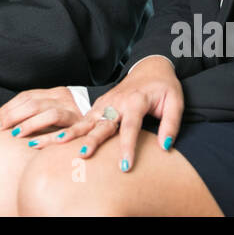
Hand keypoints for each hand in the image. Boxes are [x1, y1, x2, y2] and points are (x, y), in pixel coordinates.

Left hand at [0, 87, 83, 143]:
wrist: (103, 126)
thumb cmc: (68, 124)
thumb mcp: (51, 112)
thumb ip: (32, 114)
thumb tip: (0, 121)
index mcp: (55, 92)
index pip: (26, 96)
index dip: (9, 108)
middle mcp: (65, 98)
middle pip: (34, 103)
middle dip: (13, 115)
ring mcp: (74, 111)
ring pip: (49, 113)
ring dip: (30, 124)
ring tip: (15, 134)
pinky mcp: (82, 127)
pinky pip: (65, 131)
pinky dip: (48, 138)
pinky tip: (34, 144)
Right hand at [55, 56, 182, 169]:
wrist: (150, 67)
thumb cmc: (164, 87)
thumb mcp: (176, 101)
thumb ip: (171, 124)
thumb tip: (165, 147)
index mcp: (136, 100)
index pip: (130, 126)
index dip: (127, 147)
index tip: (124, 166)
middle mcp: (117, 101)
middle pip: (102, 123)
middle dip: (92, 139)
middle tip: (84, 155)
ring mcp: (105, 102)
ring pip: (87, 119)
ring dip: (73, 131)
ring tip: (57, 143)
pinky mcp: (99, 104)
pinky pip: (84, 118)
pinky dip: (70, 127)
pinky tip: (57, 138)